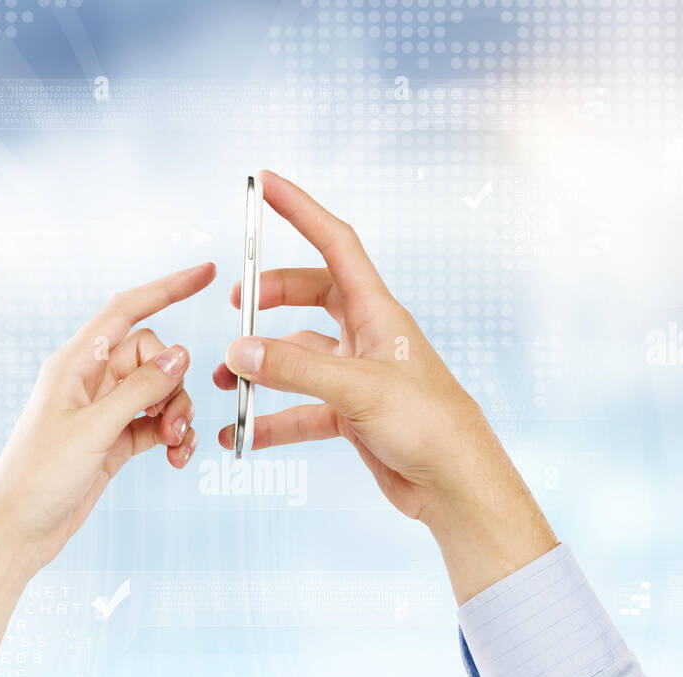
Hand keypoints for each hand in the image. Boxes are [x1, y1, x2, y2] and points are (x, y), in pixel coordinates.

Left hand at [0, 262, 213, 667]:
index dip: (167, 288)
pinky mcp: (114, 441)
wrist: (18, 530)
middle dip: (175, 382)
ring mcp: (104, 411)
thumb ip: (140, 390)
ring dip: (177, 414)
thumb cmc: (38, 476)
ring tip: (176, 445)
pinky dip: (171, 437)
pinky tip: (176, 459)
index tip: (207, 273)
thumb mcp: (94, 430)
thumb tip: (181, 354)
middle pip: (153, 356)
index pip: (126, 311)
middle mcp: (90, 381)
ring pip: (159, 392)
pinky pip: (156, 424)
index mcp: (74, 363)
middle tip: (174, 420)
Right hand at [213, 171, 555, 604]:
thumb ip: (295, 368)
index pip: (336, 245)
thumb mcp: (358, 390)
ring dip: (261, 367)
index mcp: (379, 313)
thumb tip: (237, 350)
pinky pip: (300, 409)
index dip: (301, 211)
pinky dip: (271, 421)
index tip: (266, 183)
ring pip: (298, 358)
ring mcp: (358, 377)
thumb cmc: (429, 426)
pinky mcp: (352, 416)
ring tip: (226, 382)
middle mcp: (367, 338)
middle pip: (310, 297)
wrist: (456, 486)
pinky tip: (244, 436)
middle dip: (269, 299)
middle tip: (236, 308)